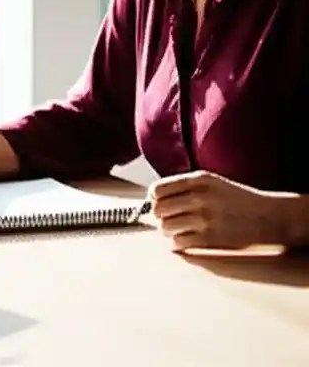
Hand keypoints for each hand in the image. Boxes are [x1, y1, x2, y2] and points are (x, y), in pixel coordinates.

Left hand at [150, 171, 295, 249]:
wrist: (271, 217)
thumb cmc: (239, 200)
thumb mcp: (213, 183)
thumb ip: (185, 187)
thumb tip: (152, 199)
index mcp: (198, 180)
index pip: (157, 190)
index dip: (154, 200)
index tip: (159, 205)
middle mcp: (199, 197)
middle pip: (158, 209)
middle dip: (161, 217)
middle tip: (170, 220)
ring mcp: (204, 217)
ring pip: (165, 227)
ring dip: (169, 231)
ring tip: (181, 231)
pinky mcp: (210, 237)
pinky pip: (178, 242)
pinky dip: (179, 243)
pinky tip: (189, 240)